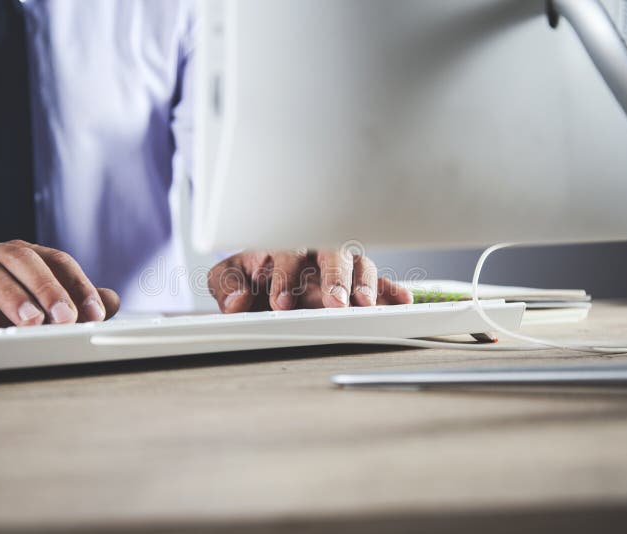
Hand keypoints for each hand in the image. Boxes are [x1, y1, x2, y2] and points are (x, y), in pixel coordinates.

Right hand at [0, 240, 119, 333]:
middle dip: (49, 288)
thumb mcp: (26, 302)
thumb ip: (69, 301)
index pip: (55, 260)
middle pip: (22, 259)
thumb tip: (112, 302)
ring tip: (31, 322)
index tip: (96, 313)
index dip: (77, 284)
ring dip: (12, 297)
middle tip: (66, 318)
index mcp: (16, 257)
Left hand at [207, 248, 412, 312]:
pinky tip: (400, 301)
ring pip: (358, 265)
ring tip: (365, 306)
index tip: (280, 302)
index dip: (284, 277)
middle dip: (334, 278)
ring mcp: (338, 268)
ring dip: (364, 285)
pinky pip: (379, 283)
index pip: (287, 253)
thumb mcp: (228, 276)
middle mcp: (314, 253)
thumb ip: (226, 285)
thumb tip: (237, 301)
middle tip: (334, 302)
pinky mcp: (356, 285)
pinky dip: (391, 291)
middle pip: (331, 254)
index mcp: (281, 246)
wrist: (262, 280)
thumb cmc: (249, 276)